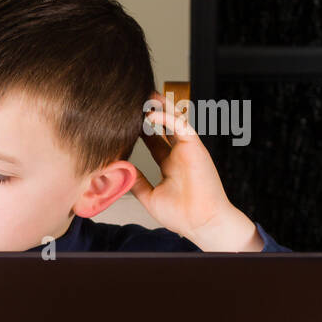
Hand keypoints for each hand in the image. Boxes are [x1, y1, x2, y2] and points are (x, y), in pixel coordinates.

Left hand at [131, 93, 261, 251]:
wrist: (201, 223)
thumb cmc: (182, 215)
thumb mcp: (150, 196)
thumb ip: (137, 182)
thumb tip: (121, 171)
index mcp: (171, 165)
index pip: (154, 142)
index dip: (142, 130)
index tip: (127, 121)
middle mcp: (180, 155)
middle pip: (165, 127)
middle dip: (152, 113)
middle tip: (136, 102)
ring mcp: (188, 151)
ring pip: (175, 122)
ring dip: (161, 109)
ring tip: (145, 97)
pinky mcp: (196, 149)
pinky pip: (182, 127)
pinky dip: (168, 119)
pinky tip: (152, 115)